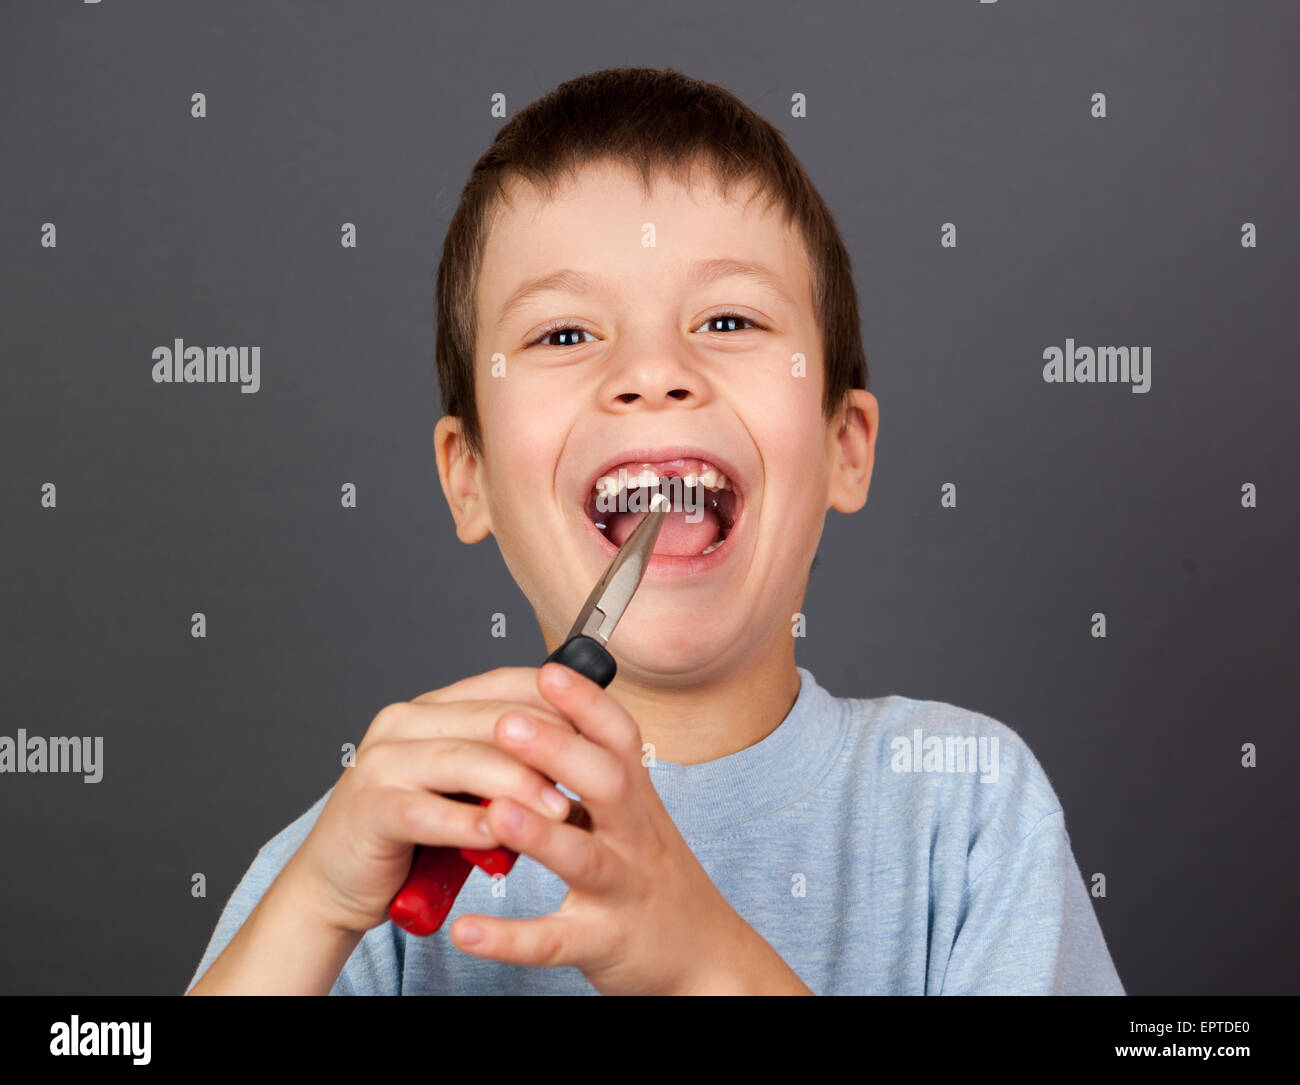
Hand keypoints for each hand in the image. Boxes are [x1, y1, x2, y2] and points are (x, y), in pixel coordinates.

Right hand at [288, 668, 580, 934]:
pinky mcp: (370, 808)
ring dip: (518, 787)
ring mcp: (382, 763)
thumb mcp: (464, 789)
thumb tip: (578, 749)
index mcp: (430, 709)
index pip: (503, 683)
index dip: (557, 701)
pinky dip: (470, 826)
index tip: (599, 727)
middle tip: (590, 777)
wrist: (338, 883)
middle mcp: (403, 724)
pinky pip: (429, 812)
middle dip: (547, 747)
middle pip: (490, 720)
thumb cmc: (410, 835)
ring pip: (465, 762)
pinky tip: (502, 839)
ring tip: (558, 814)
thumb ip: (503, 762)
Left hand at [446, 662, 785, 994]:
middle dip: (559, 750)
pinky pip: (554, 942)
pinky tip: (468, 929)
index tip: (549, 671)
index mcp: (635, 800)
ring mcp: (621, 890)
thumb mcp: (635, 815)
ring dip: (541, 836)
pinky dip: (511, 938)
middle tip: (508, 723)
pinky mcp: (602, 943)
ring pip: (585, 858)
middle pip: (607, 783)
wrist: (706, 958)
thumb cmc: (655, 878)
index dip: (587, 702)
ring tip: (496, 813)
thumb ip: (594, 771)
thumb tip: (544, 712)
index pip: (619, 738)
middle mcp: (633, 837)